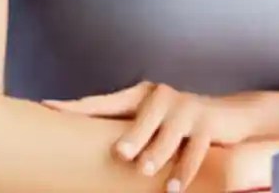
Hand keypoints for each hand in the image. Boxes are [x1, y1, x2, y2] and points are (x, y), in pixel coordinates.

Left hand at [42, 81, 278, 191]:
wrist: (229, 114)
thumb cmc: (178, 122)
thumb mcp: (152, 121)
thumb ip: (125, 128)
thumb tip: (91, 149)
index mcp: (141, 95)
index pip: (103, 102)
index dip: (77, 107)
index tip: (48, 107)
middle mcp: (163, 97)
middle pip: (142, 119)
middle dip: (132, 136)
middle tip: (120, 154)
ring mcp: (187, 109)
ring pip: (169, 136)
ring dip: (158, 155)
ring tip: (146, 171)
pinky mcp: (208, 123)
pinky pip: (195, 151)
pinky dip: (184, 172)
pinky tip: (174, 189)